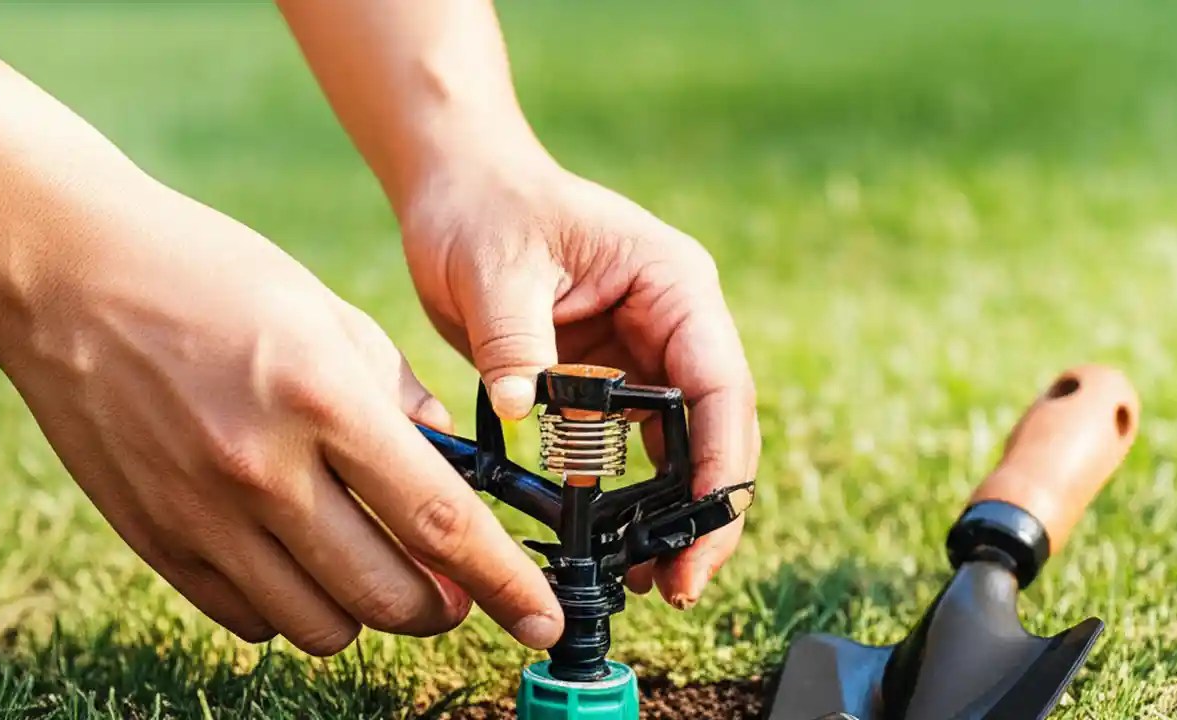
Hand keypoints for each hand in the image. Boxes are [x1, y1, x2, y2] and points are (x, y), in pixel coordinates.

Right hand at [0, 182, 564, 652]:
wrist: (70, 277)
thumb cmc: (213, 280)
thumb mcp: (332, 317)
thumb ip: (403, 405)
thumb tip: (459, 477)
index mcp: (324, 400)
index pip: (441, 521)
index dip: (505, 584)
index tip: (541, 620)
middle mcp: (264, 470)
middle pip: (388, 595)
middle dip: (444, 607)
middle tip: (455, 587)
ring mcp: (203, 514)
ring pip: (322, 627)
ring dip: (369, 612)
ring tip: (373, 565)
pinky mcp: (156, 539)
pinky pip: (251, 619)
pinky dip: (294, 608)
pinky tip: (300, 559)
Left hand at [400, 157, 759, 607]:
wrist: (458, 189)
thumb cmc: (484, 209)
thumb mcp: (496, 270)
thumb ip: (516, 342)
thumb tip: (523, 413)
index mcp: (671, 284)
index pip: (717, 385)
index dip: (718, 466)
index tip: (701, 536)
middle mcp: (674, 320)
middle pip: (714, 428)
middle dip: (704, 508)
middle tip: (679, 584)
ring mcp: (645, 348)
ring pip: (680, 445)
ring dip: (669, 511)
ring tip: (648, 578)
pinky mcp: (608, 374)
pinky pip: (631, 442)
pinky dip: (626, 491)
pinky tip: (612, 536)